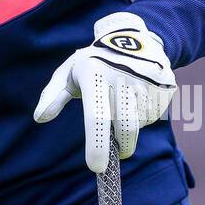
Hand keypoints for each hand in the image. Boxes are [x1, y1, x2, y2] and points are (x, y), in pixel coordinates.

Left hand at [32, 12, 176, 173]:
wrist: (133, 37)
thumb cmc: (94, 61)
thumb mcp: (69, 71)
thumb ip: (53, 95)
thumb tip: (39, 117)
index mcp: (95, 74)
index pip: (96, 117)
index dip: (96, 146)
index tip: (96, 167)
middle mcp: (123, 76)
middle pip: (126, 128)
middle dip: (121, 147)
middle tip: (115, 153)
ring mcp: (147, 80)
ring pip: (140, 123)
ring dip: (131, 126)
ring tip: (122, 105)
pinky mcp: (165, 85)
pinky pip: (153, 115)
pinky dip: (144, 115)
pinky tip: (137, 97)